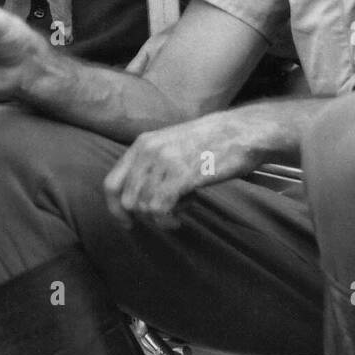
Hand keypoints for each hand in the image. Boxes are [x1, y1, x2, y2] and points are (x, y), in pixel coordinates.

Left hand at [103, 112, 255, 228]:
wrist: (242, 132)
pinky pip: (160, 208)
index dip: (115, 208)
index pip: (111, 183)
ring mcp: (164, 162)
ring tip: (182, 206)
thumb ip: (152, 164)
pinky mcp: (181, 174)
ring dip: (161, 216)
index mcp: (142, 144)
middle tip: (166, 214)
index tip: (127, 222)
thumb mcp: (172, 144)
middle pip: (127, 200)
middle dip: (144, 215)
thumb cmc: (212, 142)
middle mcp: (148, 151)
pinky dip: (167, 220)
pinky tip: (181, 216)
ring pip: (143, 207)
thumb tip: (138, 196)